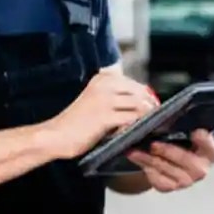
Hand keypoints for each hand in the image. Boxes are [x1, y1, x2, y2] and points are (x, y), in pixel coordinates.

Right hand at [44, 72, 158, 158]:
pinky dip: (139, 125)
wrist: (56, 135)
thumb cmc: (76, 122)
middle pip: (139, 92)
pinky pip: (131, 118)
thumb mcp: (95, 100)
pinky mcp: (105, 117)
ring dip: (148, 116)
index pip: (133, 84)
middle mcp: (104, 85)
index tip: (153, 106)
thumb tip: (141, 102)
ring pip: (138, 104)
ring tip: (153, 125)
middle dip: (150, 105)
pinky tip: (141, 131)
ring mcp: (105, 100)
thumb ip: (115, 97)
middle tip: (157, 118)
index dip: (146, 96)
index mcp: (102, 78)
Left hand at [127, 129, 213, 192]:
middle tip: (154, 144)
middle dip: (168, 151)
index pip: (211, 147)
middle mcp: (201, 169)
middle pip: (186, 160)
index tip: (196, 132)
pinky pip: (158, 180)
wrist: (167, 158)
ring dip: (149, 159)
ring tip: (135, 151)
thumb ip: (183, 125)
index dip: (204, 141)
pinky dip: (146, 168)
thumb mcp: (184, 130)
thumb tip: (169, 119)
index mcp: (209, 152)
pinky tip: (138, 159)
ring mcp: (187, 181)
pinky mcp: (171, 187)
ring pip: (167, 170)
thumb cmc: (179, 140)